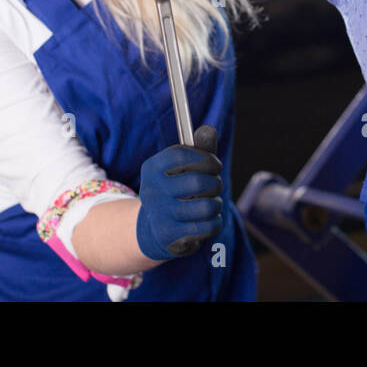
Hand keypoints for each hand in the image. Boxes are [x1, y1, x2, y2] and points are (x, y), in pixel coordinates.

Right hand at [135, 124, 223, 259]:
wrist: (154, 230)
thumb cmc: (176, 191)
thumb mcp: (184, 168)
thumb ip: (199, 150)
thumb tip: (209, 130)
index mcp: (152, 168)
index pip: (181, 155)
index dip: (206, 158)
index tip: (214, 165)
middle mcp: (151, 190)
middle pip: (198, 182)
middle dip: (215, 183)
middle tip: (213, 186)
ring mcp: (158, 215)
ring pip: (207, 207)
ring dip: (216, 205)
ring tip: (209, 204)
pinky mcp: (169, 236)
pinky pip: (208, 226)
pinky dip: (215, 222)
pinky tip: (207, 220)